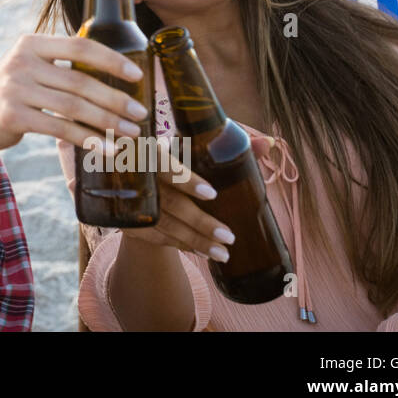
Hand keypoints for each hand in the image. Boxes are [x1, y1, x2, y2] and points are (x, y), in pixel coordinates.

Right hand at [0, 33, 150, 162]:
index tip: (137, 76)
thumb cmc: (13, 95)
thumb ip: (60, 64)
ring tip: (130, 133)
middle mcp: (21, 61)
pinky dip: (87, 139)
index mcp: (31, 43)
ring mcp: (15, 89)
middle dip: (116, 99)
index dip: (112, 60)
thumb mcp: (29, 68)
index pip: (80, 46)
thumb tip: (113, 73)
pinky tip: (106, 148)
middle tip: (140, 113)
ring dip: (107, 122)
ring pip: (73, 107)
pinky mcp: (12, 116)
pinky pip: (60, 129)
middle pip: (80, 81)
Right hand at [118, 144, 233, 262]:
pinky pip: (156, 237)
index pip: (167, 166)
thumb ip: (230, 144)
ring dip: (194, 241)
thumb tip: (269, 143)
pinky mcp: (128, 221)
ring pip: (165, 225)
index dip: (187, 180)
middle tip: (229, 236)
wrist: (129, 174)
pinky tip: (200, 252)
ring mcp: (130, 201)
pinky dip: (179, 245)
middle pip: (171, 203)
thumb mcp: (191, 146)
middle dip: (200, 222)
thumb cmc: (172, 157)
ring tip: (222, 253)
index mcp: (152, 150)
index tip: (211, 193)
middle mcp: (138, 176)